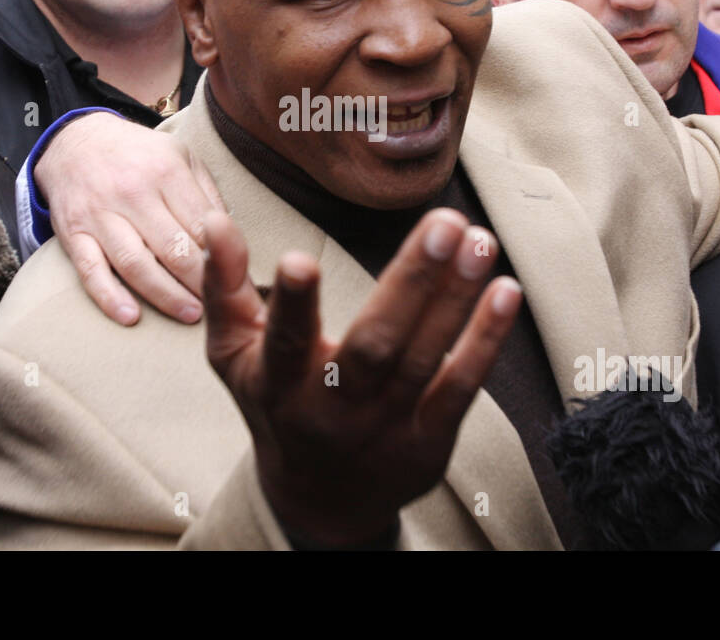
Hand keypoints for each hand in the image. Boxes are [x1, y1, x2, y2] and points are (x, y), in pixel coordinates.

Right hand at [34, 111, 224, 324]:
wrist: (76, 142)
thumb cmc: (139, 155)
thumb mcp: (180, 156)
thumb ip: (206, 194)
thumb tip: (232, 236)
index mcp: (166, 172)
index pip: (202, 225)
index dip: (223, 257)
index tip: (237, 280)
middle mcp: (133, 192)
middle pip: (173, 249)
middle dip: (201, 282)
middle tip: (222, 305)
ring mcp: (100, 214)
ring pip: (135, 264)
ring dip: (166, 296)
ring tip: (191, 315)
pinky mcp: (74, 234)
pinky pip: (90, 271)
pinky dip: (109, 296)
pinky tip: (130, 317)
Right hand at [202, 207, 520, 547]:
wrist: (320, 498)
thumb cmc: (276, 404)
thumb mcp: (235, 354)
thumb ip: (223, 287)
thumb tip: (214, 220)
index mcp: (279, 382)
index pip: (284, 340)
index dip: (291, 304)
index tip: (298, 260)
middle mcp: (333, 409)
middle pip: (375, 344)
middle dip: (412, 282)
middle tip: (445, 223)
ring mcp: (384, 427)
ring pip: (424, 358)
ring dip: (457, 297)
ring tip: (479, 241)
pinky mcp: (428, 441)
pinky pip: (461, 388)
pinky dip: (485, 340)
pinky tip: (505, 292)